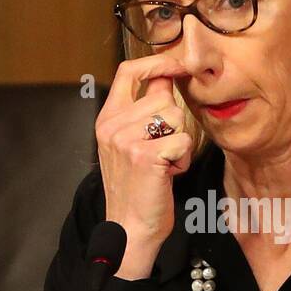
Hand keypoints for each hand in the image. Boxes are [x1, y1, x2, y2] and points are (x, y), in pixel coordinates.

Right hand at [95, 54, 194, 278]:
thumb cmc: (138, 188)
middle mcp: (112, 125)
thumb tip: (168, 77)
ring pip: (176, 117)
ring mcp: (126, 140)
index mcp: (107, 119)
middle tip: (163, 151)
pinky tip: (169, 173)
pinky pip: (183, 140)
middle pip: (164, 98)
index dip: (156, 63)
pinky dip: (183, 158)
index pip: (128, 71)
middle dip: (175, 125)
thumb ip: (145, 110)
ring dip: (180, 142)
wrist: (131, 228)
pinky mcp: (145, 155)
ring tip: (165, 163)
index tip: (177, 65)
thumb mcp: (132, 143)